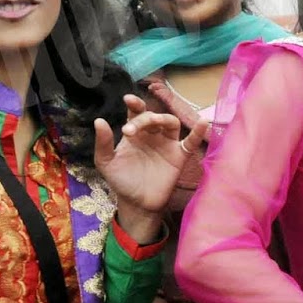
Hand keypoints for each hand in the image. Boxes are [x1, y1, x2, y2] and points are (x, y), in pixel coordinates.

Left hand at [96, 95, 206, 237]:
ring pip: (171, 123)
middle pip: (153, 117)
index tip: (128, 100)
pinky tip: (203, 122)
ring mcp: (167, 144)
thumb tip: (99, 120)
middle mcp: (152, 135)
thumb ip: (103, 143)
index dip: (134, 104)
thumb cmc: (121, 180)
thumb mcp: (106, 162)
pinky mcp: (179, 156)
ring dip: (164, 119)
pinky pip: (191, 141)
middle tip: (130, 130)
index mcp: (135, 133)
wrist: (137, 202)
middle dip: (143, 118)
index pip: (136, 113)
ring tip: (155, 122)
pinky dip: (198, 132)